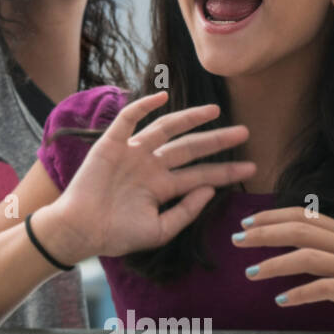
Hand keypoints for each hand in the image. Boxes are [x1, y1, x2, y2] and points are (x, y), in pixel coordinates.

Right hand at [47, 90, 255, 260]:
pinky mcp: (111, 145)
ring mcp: (131, 153)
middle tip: (244, 132)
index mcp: (162, 187)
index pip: (200, 175)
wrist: (81, 230)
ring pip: (165, 129)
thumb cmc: (116, 235)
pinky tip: (161, 97)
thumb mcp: (160, 231)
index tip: (252, 168)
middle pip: (189, 148)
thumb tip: (210, 190)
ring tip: (214, 111)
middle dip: (217, 141)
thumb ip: (186, 211)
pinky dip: (143, 106)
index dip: (226, 171)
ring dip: (189, 118)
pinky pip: (128, 120)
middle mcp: (150, 166)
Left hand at [232, 207, 333, 329]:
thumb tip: (294, 246)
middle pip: (299, 230)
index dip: (270, 216)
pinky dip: (301, 293)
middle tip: (234, 240)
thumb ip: (330, 246)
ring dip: (275, 264)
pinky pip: (327, 288)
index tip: (244, 222)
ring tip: (250, 273)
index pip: (301, 216)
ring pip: (309, 257)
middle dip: (263, 233)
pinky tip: (282, 301)